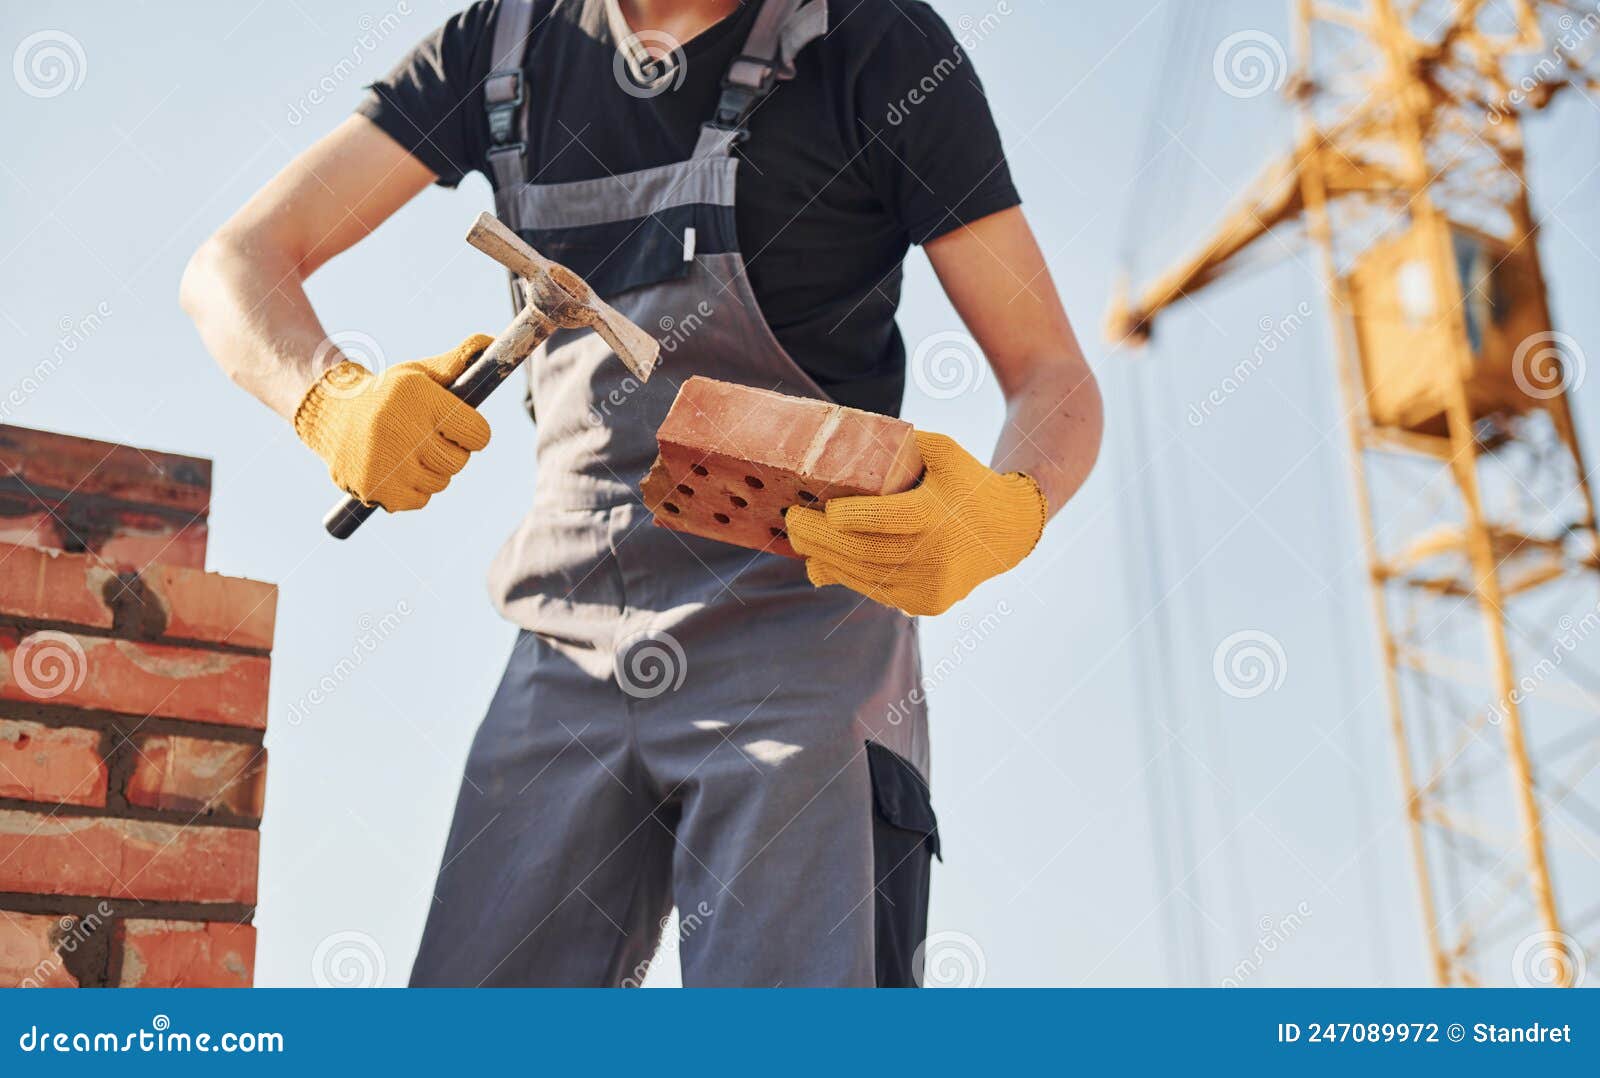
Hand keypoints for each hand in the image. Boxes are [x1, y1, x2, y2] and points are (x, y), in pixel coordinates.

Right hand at [294, 334, 493, 510]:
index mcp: (420, 399)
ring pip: (441, 482)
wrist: (332, 413)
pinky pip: (420, 500)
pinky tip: (393, 466)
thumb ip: (460, 360)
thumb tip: (493, 341)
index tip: (455, 424)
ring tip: (406, 449)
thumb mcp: (420, 372)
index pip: (479, 434)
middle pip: (460, 461)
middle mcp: (404, 432)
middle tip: (426, 435)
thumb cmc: (388, 393)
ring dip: (431, 470)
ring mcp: (389, 465)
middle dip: (451, 450)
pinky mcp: (377, 490)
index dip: (471, 430)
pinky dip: (412, 488)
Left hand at [786, 430, 1046, 615]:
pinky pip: (876, 591)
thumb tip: (839, 460)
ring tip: (801, 542)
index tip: (819, 506)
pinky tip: (823, 561)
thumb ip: (893, 451)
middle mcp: (935, 556)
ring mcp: (931, 587)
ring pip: (864, 576)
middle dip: (819, 539)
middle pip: (863, 551)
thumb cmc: (964, 481)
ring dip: (826, 560)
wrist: (1008, 531)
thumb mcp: (939, 451)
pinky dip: (847, 576)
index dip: (844, 517)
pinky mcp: (926, 605)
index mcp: (938, 515)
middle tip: (792, 523)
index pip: (882, 519)